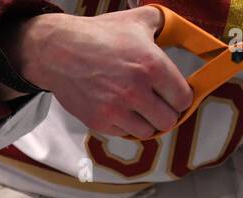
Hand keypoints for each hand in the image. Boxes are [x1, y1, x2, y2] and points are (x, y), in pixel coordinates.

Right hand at [1, 7, 192, 139]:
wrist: (59, 52)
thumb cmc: (96, 36)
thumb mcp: (138, 20)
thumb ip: (165, 24)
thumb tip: (180, 29)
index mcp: (152, 65)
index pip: (183, 98)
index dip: (181, 97)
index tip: (176, 96)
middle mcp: (136, 91)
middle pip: (168, 120)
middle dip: (166, 112)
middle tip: (159, 104)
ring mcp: (116, 110)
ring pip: (148, 132)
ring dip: (146, 122)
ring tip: (139, 109)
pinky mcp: (99, 121)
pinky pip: (124, 134)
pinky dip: (125, 125)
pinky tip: (120, 110)